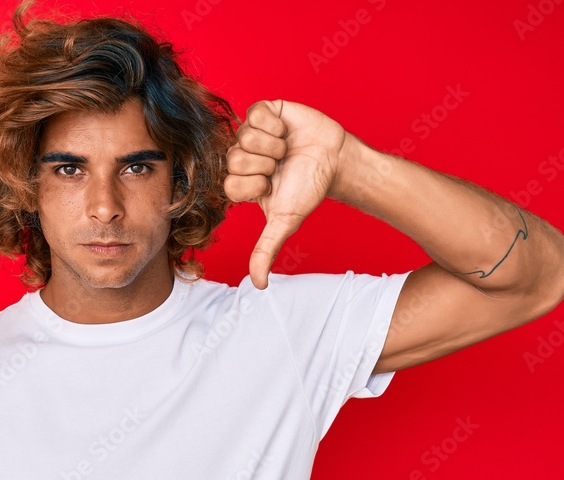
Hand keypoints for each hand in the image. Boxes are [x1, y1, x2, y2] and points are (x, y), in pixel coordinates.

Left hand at [224, 99, 346, 288]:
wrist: (335, 161)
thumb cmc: (308, 189)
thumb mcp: (285, 221)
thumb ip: (266, 250)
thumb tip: (258, 285)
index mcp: (239, 181)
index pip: (228, 184)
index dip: (254, 185)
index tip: (271, 185)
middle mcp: (240, 156)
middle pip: (234, 159)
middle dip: (265, 165)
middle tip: (280, 166)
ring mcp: (249, 132)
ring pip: (245, 136)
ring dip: (273, 146)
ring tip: (284, 150)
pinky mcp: (263, 111)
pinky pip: (256, 113)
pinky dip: (276, 125)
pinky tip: (285, 132)